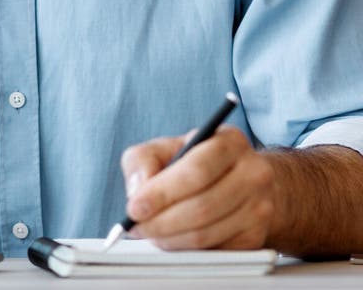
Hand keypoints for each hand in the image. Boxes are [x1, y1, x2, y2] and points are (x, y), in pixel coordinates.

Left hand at [120, 125, 275, 249]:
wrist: (242, 182)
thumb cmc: (196, 163)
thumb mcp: (165, 148)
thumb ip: (142, 160)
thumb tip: (137, 190)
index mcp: (229, 142)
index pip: (196, 172)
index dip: (162, 193)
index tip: (134, 208)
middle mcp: (253, 173)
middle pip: (202, 207)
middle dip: (161, 222)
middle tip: (136, 227)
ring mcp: (259, 207)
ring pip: (207, 234)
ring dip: (170, 239)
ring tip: (150, 233)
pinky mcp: (255, 236)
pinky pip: (215, 251)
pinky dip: (187, 250)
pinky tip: (173, 240)